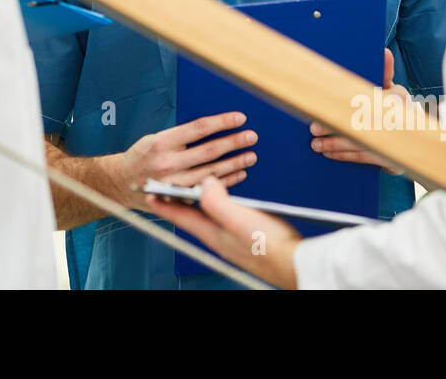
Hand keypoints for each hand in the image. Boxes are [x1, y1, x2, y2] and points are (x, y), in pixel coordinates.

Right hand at [110, 112, 257, 211]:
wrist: (120, 183)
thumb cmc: (141, 156)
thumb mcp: (155, 139)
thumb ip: (181, 137)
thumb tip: (213, 128)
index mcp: (162, 142)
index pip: (199, 128)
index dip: (222, 122)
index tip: (240, 118)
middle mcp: (168, 163)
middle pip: (209, 151)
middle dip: (234, 142)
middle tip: (251, 136)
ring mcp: (174, 183)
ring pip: (212, 172)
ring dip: (235, 163)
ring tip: (250, 155)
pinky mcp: (178, 198)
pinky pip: (208, 189)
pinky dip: (226, 181)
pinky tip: (239, 173)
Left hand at [149, 176, 300, 288]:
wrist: (297, 263)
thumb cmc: (269, 246)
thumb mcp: (239, 220)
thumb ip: (217, 202)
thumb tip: (206, 182)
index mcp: (212, 234)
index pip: (180, 217)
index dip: (164, 204)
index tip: (149, 193)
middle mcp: (220, 238)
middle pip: (192, 216)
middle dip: (179, 201)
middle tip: (167, 188)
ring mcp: (233, 239)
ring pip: (210, 216)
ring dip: (201, 201)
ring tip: (195, 188)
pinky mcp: (248, 237)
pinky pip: (227, 217)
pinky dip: (222, 204)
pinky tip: (230, 199)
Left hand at [310, 47, 406, 174]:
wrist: (416, 138)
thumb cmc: (395, 108)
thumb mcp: (391, 88)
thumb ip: (384, 72)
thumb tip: (384, 51)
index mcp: (397, 98)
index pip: (370, 98)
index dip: (347, 102)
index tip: (326, 101)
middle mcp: (397, 119)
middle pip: (360, 123)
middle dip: (334, 126)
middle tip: (313, 127)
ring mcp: (394, 141)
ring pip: (359, 142)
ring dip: (335, 144)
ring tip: (315, 144)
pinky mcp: (390, 158)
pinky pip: (363, 157)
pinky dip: (343, 155)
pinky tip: (328, 152)